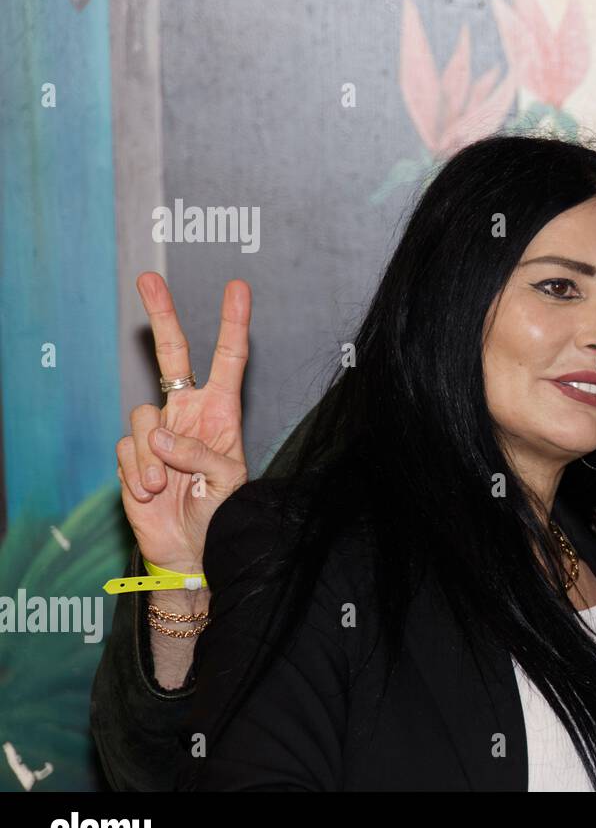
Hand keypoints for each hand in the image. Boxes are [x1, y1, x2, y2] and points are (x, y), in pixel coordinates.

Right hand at [115, 273, 250, 573]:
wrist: (190, 548)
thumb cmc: (222, 512)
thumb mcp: (228, 481)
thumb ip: (200, 453)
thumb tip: (161, 435)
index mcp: (221, 412)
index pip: (228, 359)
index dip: (233, 323)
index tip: (238, 288)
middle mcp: (188, 413)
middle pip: (171, 355)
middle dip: (161, 316)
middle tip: (149, 279)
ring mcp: (157, 431)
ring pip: (142, 417)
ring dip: (151, 455)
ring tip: (163, 485)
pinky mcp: (131, 453)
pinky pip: (126, 448)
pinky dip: (136, 471)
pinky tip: (149, 492)